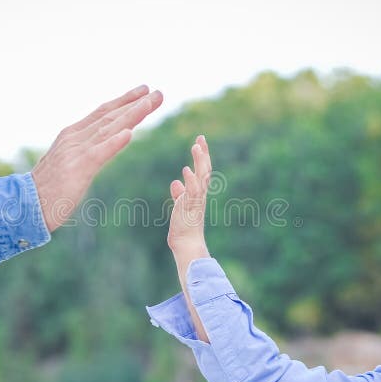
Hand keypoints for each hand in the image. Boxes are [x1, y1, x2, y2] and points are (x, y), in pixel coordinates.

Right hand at [32, 85, 162, 231]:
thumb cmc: (48, 188)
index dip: (124, 101)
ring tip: (150, 103)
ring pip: (108, 128)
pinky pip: (99, 153)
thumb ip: (85, 150)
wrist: (25, 205)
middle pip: (110, 116)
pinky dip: (114, 142)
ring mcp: (76, 151)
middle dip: (136, 104)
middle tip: (159, 93)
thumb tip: (102, 143)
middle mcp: (75, 138)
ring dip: (131, 115)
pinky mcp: (77, 169)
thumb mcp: (68, 162)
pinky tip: (129, 133)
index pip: (103, 113)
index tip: (145, 92)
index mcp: (73, 135)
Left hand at [167, 135, 210, 262]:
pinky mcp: (190, 207)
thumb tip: (175, 183)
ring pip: (201, 177)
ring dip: (199, 161)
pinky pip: (193, 192)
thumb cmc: (183, 227)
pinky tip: (186, 170)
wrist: (187, 244)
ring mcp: (196, 200)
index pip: (202, 171)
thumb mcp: (180, 206)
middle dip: (203, 153)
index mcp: (198, 193)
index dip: (201, 156)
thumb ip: (179, 194)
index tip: (199, 142)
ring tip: (196, 146)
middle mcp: (200, 195)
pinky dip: (190, 180)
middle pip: (205, 170)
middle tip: (201, 137)